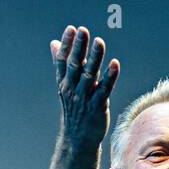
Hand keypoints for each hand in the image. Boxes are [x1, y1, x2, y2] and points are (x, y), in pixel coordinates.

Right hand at [50, 25, 120, 149]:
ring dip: (95, 58)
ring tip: (99, 41)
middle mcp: (72, 89)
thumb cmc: (74, 109)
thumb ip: (61, 64)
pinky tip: (115, 64)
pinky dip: (110, 77)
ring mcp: (84, 98)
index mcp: (64, 83)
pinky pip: (104, 90)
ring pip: (90, 75)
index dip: (67, 44)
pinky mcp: (98, 107)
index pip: (63, 60)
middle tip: (84, 31)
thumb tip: (53, 43)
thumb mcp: (65, 86)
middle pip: (75, 65)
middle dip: (79, 48)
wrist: (78, 139)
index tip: (71, 29)